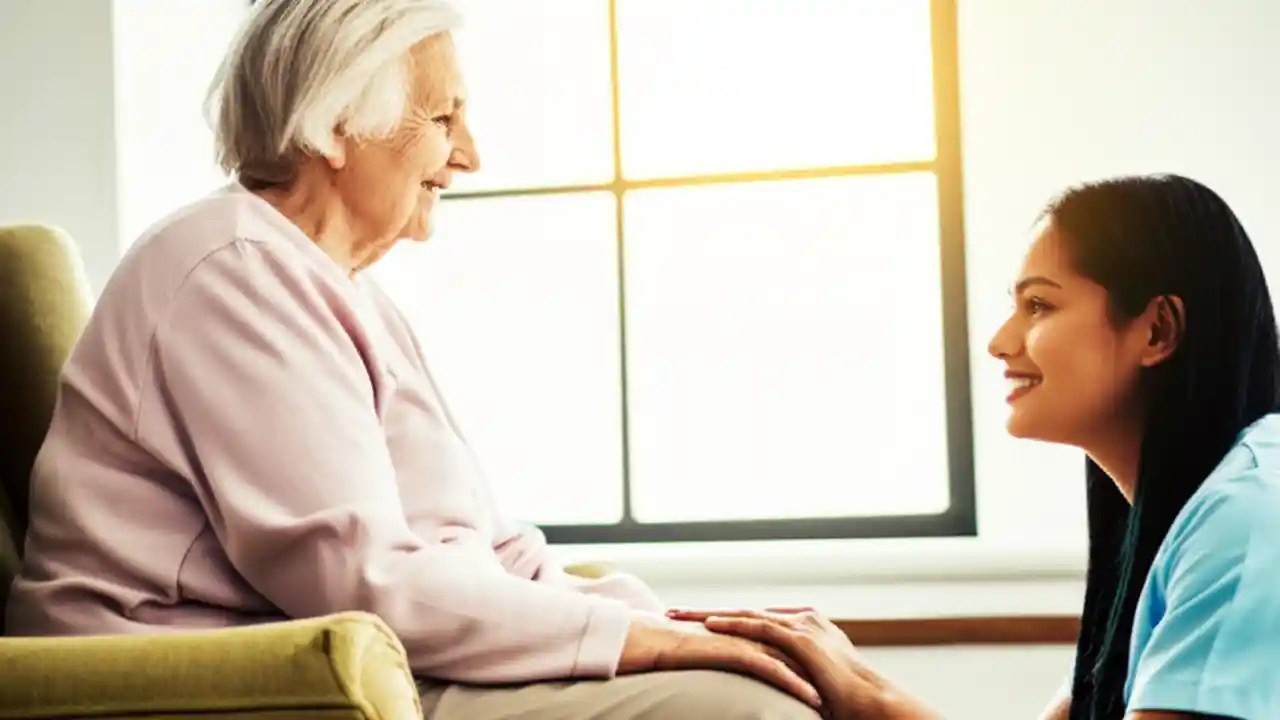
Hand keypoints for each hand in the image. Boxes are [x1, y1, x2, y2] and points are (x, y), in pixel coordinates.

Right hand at [617, 613, 821, 708]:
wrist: (644, 639)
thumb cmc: (664, 649)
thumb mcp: (701, 656)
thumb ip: (720, 657)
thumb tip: (729, 669)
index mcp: (741, 634)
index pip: (783, 649)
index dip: (806, 666)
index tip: (828, 684)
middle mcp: (747, 633)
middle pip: (793, 652)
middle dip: (818, 672)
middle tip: (842, 692)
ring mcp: (742, 639)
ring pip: (789, 660)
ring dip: (814, 680)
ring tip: (837, 700)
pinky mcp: (735, 650)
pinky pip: (771, 667)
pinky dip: (793, 683)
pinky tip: (812, 698)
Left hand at [667, 607, 940, 719]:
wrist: (872, 701)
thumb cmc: (846, 698)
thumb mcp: (812, 678)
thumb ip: (791, 671)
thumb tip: (774, 682)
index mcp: (804, 624)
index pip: (753, 618)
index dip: (722, 619)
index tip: (693, 620)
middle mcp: (801, 618)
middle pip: (743, 611)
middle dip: (706, 611)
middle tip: (674, 610)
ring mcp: (801, 626)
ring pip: (746, 614)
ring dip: (710, 614)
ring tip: (679, 614)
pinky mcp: (802, 639)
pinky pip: (760, 628)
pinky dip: (734, 625)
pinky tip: (711, 626)